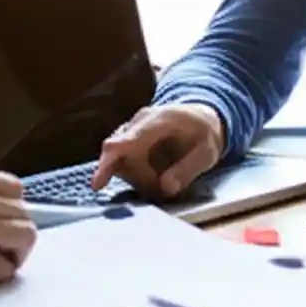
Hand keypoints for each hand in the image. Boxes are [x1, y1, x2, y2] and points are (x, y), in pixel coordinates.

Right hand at [90, 103, 224, 197]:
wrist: (199, 118)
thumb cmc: (203, 134)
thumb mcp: (208, 152)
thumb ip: (188, 169)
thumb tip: (165, 188)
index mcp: (158, 120)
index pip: (126, 141)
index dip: (109, 162)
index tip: (97, 184)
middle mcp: (136, 122)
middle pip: (120, 158)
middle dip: (141, 178)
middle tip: (167, 186)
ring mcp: (127, 131)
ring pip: (119, 164)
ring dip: (140, 178)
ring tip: (167, 176)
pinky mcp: (124, 143)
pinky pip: (121, 164)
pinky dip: (136, 176)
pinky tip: (154, 175)